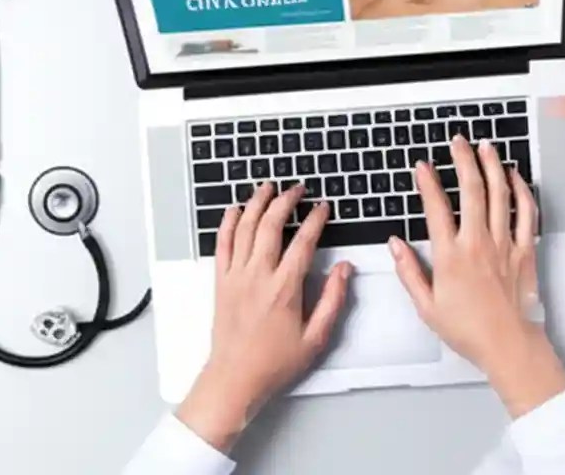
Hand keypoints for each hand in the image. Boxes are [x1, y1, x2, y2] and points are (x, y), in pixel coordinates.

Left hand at [176, 183, 352, 451]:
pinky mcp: (220, 282)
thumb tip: (344, 270)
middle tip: (297, 189)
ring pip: (244, 228)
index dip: (315, 220)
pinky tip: (235, 210)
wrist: (235, 377)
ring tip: (267, 187)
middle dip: (286, 201)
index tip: (323, 208)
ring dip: (257, 203)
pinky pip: (222, 244)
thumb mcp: (316, 337)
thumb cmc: (274, 362)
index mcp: (284, 288)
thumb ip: (333, 300)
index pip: (303, 242)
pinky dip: (228, 222)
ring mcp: (236, 276)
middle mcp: (258, 276)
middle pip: (271, 225)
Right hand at [390, 135, 564, 417]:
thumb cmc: (469, 329)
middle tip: (457, 142)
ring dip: (492, 165)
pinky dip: (522, 190)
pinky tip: (515, 177)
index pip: (436, 208)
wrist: (508, 343)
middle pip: (471, 189)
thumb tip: (396, 245)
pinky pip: (526, 212)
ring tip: (485, 147)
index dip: (428, 183)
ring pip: (500, 194)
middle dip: (463, 159)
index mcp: (451, 256)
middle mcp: (478, 243)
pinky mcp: (525, 250)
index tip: (423, 167)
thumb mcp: (426, 305)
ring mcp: (504, 244)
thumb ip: (409, 271)